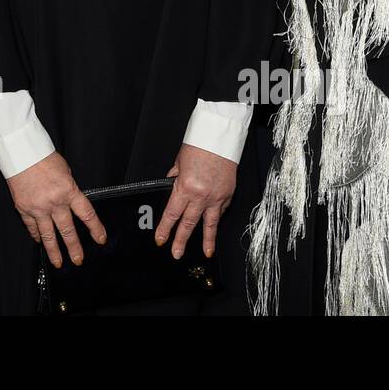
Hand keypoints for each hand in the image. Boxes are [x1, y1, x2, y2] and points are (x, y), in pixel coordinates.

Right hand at [7, 152, 105, 268]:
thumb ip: (70, 190)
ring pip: (48, 235)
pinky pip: (32, 227)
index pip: (86, 214)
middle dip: (74, 247)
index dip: (95, 228)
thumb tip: (72, 204)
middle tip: (78, 259)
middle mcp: (55, 202)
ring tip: (58, 262)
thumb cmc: (43, 158)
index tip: (100, 239)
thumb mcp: (66, 172)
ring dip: (54, 251)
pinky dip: (36, 235)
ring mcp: (38, 208)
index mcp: (69, 191)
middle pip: (67, 230)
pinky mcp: (24, 208)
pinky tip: (39, 241)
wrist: (21, 153)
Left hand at [156, 144, 236, 259]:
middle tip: (176, 253)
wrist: (221, 136)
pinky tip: (213, 225)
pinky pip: (221, 210)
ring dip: (207, 240)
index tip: (160, 239)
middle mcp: (201, 195)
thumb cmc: (199, 144)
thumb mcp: (179, 161)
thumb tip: (171, 187)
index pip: (172, 214)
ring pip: (210, 223)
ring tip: (206, 252)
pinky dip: (216, 217)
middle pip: (189, 223)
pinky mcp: (228, 194)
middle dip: (181, 240)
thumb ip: (175, 178)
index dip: (165, 228)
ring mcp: (216, 196)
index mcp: (185, 187)